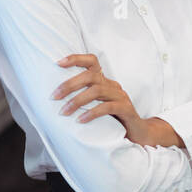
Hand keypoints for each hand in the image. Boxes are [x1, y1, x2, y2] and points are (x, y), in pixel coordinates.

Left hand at [51, 53, 182, 147]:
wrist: (137, 132)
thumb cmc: (112, 119)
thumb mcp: (95, 105)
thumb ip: (81, 99)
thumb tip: (54, 98)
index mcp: (104, 81)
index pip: (92, 61)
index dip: (76, 59)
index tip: (58, 63)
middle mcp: (112, 85)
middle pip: (90, 76)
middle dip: (69, 85)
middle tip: (54, 96)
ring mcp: (120, 96)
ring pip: (97, 90)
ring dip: (77, 101)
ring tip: (64, 112)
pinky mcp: (126, 109)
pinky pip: (108, 107)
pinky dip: (92, 113)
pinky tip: (80, 120)